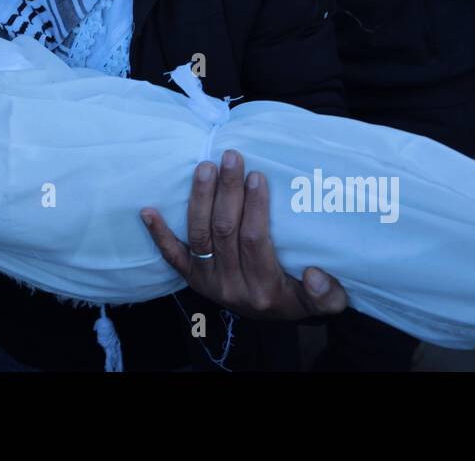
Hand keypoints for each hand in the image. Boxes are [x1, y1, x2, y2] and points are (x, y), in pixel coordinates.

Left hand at [142, 149, 347, 319]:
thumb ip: (327, 294)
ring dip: (200, 198)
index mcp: (264, 288)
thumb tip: (314, 274)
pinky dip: (158, 234)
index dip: (254, 207)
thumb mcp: (326, 302)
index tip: (257, 175)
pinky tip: (147, 210)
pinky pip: (172, 256)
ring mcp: (207, 282)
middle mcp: (231, 287)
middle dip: (227, 191)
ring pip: (198, 236)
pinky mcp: (192, 278)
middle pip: (224, 232)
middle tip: (232, 157)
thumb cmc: (300, 297)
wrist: (275, 316)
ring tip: (205, 166)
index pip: (254, 240)